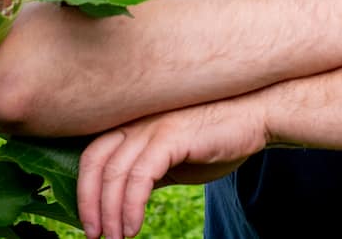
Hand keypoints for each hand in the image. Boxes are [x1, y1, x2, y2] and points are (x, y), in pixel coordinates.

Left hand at [77, 99, 265, 238]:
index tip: (90, 222)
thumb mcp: (174, 155)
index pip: (92, 155)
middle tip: (95, 234)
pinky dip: (131, 205)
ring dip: (111, 212)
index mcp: (134, 122)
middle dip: (89, 203)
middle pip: (94, 162)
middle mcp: (137, 119)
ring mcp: (153, 126)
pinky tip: (134, 226)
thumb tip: (124, 201)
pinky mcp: (172, 136)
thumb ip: (148, 170)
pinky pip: (139, 177)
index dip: (84, 190)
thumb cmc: (217, 136)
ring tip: (117, 238)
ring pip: (114, 173)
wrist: (258, 115)